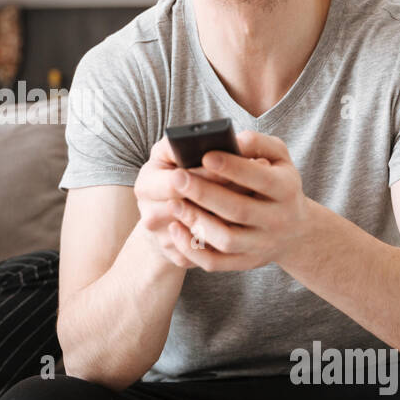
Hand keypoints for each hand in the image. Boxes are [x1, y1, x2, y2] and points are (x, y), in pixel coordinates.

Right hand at [134, 135, 249, 268]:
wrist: (162, 210)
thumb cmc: (171, 172)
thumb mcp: (170, 153)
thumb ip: (181, 144)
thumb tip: (207, 142)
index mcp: (146, 185)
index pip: (179, 181)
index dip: (209, 175)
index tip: (235, 166)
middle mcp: (149, 216)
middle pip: (193, 209)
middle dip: (224, 196)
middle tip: (253, 186)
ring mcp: (163, 240)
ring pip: (203, 232)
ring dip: (230, 218)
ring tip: (254, 201)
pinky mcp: (178, 257)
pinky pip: (206, 253)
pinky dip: (227, 238)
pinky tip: (244, 223)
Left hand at [157, 131, 311, 271]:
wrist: (295, 229)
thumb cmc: (276, 181)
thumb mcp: (278, 157)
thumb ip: (257, 143)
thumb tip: (233, 140)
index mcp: (287, 189)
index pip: (260, 179)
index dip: (232, 168)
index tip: (205, 155)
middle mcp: (278, 220)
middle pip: (239, 211)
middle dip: (205, 194)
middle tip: (177, 177)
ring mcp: (262, 245)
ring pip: (226, 240)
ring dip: (197, 222)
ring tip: (173, 203)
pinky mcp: (246, 262)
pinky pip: (215, 263)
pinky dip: (192, 249)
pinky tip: (175, 227)